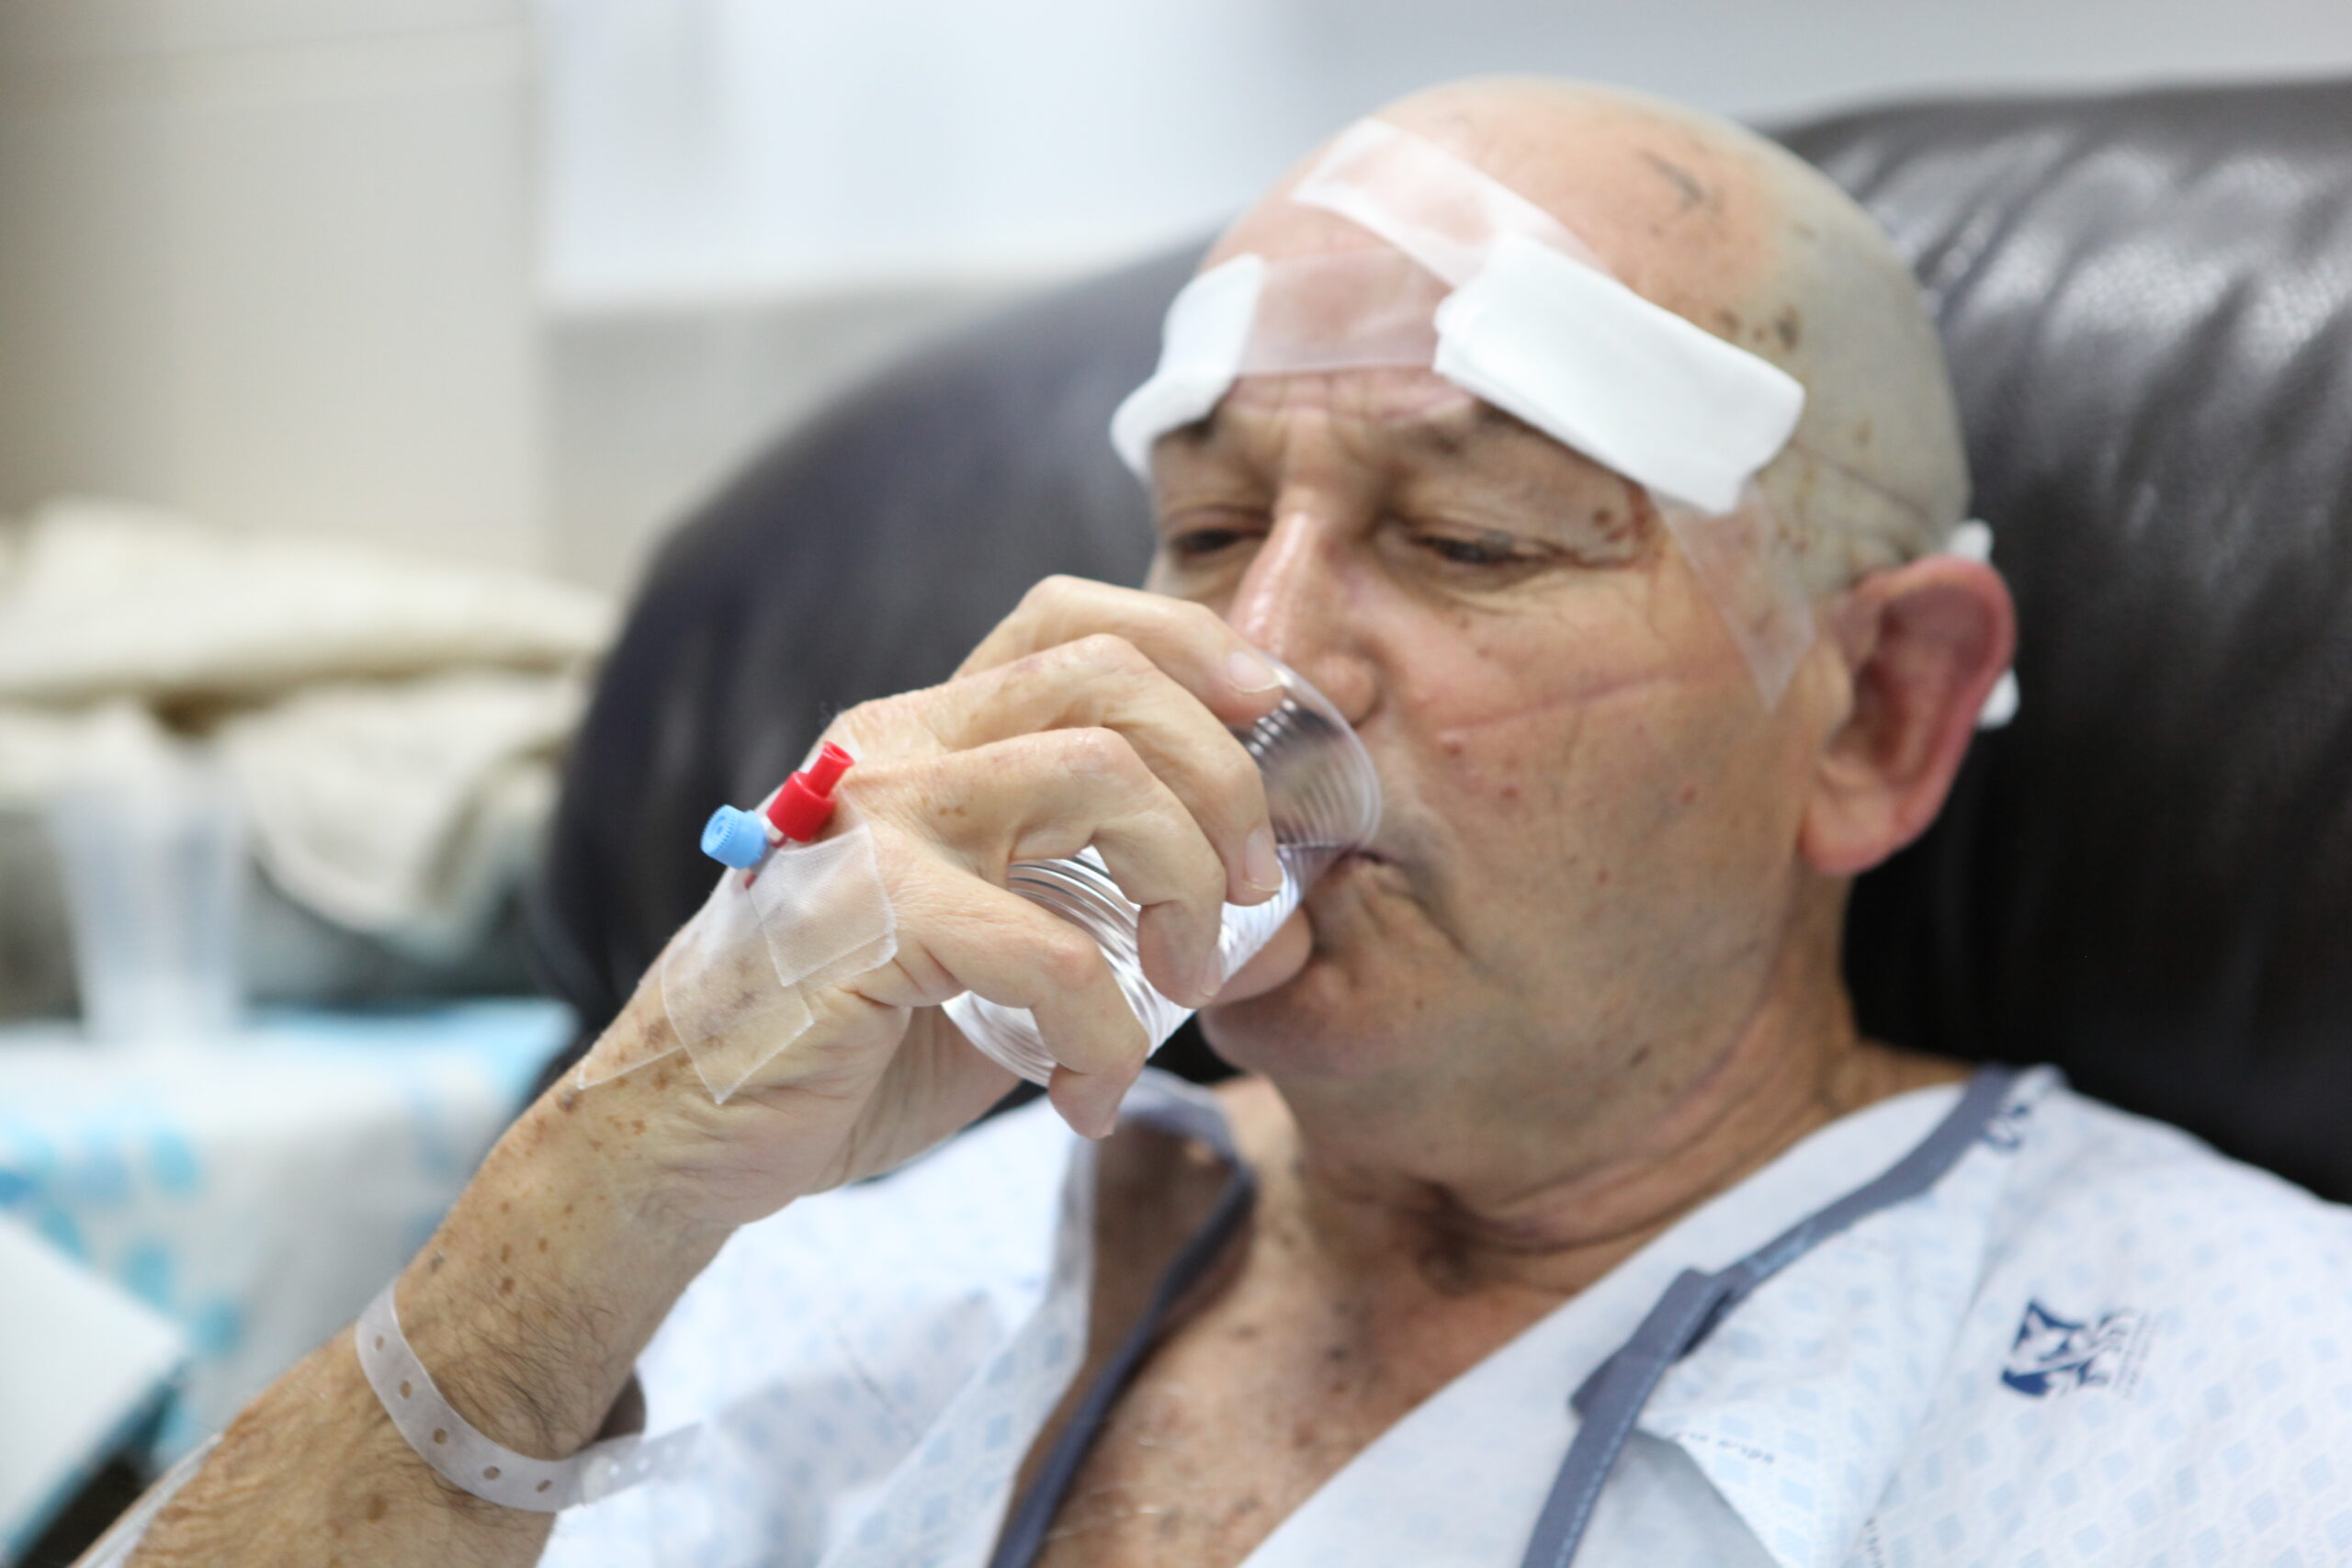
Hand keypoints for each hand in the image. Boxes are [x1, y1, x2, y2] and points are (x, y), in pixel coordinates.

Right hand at [570, 578, 1291, 1227]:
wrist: (685, 1132)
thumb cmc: (857, 1038)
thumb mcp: (1003, 944)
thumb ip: (1107, 901)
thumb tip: (1280, 915)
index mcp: (927, 734)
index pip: (1067, 619)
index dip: (1189, 643)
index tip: (1273, 710)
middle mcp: (895, 746)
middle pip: (1109, 679)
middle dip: (1224, 779)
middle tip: (1248, 890)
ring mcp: (871, 821)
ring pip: (1099, 777)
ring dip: (1182, 889)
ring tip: (1178, 985)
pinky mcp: (862, 914)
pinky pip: (1049, 946)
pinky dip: (1106, 1027)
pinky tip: (1086, 1090)